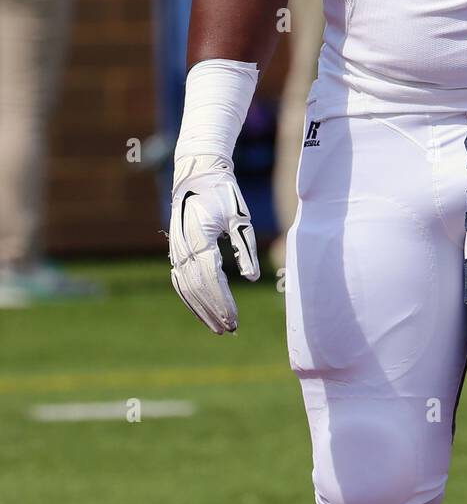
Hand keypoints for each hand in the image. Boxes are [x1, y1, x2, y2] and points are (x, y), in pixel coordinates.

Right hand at [169, 154, 259, 333]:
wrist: (197, 174)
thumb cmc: (223, 193)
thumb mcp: (240, 217)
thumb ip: (245, 248)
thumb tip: (252, 278)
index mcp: (199, 238)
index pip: (211, 279)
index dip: (222, 301)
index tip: (235, 319)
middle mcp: (183, 247)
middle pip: (197, 288)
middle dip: (213, 311)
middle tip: (231, 329)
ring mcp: (176, 250)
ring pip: (186, 288)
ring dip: (202, 309)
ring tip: (218, 327)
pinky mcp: (176, 250)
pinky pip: (180, 281)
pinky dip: (191, 299)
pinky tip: (202, 311)